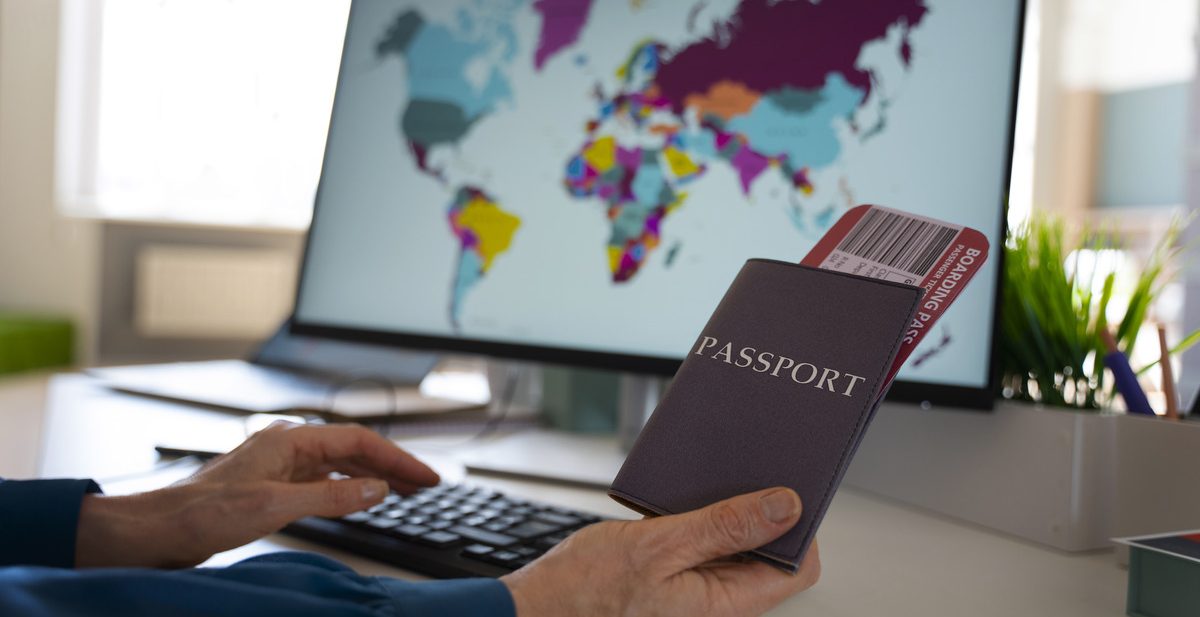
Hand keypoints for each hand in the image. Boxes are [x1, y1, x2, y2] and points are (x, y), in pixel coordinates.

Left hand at [75, 422, 438, 567]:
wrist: (159, 529)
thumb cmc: (203, 513)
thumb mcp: (276, 506)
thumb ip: (331, 496)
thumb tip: (376, 489)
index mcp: (290, 440)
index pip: (359, 442)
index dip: (397, 459)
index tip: (425, 477)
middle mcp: (287, 447)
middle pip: (354, 450)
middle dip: (392, 466)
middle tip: (426, 484)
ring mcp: (280, 465)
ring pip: (340, 464)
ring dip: (373, 476)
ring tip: (404, 491)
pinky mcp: (272, 486)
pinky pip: (323, 480)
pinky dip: (349, 487)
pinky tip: (360, 498)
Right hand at [502, 488, 818, 616]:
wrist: (538, 610)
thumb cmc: (585, 591)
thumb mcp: (659, 546)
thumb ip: (725, 527)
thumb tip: (786, 507)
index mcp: (726, 604)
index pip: (797, 568)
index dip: (799, 526)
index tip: (783, 486)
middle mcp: (719, 604)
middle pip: (770, 555)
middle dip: (762, 512)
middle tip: (742, 472)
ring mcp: (698, 594)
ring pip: (737, 548)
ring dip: (728, 513)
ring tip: (705, 484)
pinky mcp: (677, 583)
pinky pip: (706, 548)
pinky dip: (701, 521)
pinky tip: (680, 502)